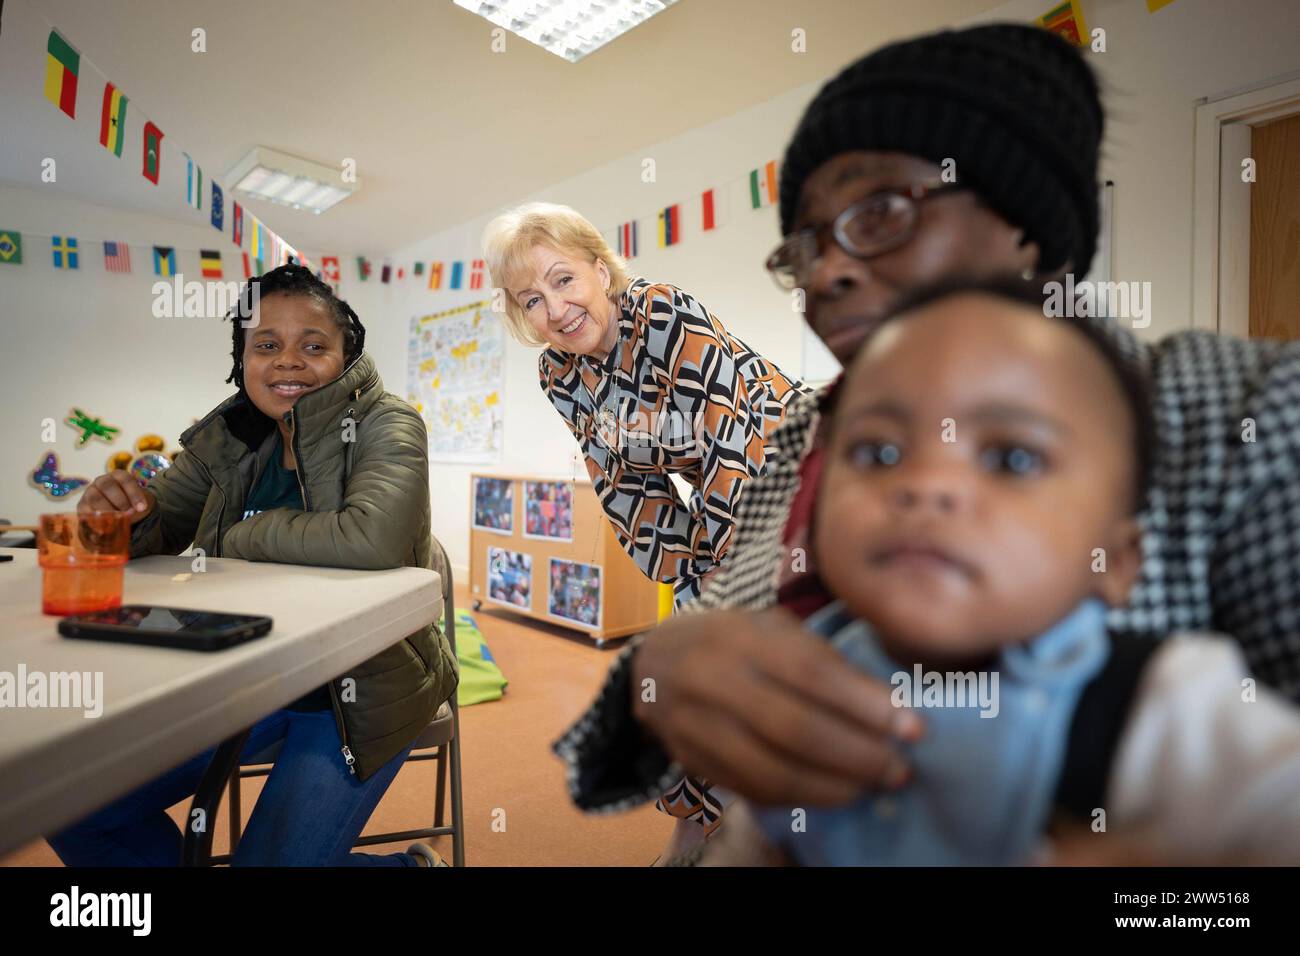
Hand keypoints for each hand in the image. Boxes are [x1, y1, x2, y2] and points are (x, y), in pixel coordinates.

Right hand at [79, 470, 155, 524]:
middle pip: (107, 486)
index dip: (134, 494)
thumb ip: (137, 507)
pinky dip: (96, 521)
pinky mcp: (82, 506)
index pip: (126, 479)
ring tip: (118, 521)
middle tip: (129, 514)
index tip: (142, 508)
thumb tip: (128, 515)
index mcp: (118, 476)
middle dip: (120, 502)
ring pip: (95, 498)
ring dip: (108, 511)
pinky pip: (85, 511)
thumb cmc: (132, 505)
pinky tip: (105, 529)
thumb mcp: (139, 504)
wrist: (120, 515)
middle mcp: (102, 481)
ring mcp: (90, 492)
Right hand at [631, 607, 923, 806]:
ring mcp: (695, 725)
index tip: (913, 726)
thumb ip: (820, 657)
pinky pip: (752, 790)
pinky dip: (800, 797)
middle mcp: (711, 679)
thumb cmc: (732, 640)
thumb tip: (888, 704)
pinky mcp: (691, 761)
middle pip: (794, 729)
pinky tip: (831, 792)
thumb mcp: (770, 627)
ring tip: (872, 786)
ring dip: (832, 786)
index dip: (865, 704)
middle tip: (900, 768)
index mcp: (739, 635)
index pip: (811, 673)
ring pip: (771, 770)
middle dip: (857, 754)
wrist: (654, 664)